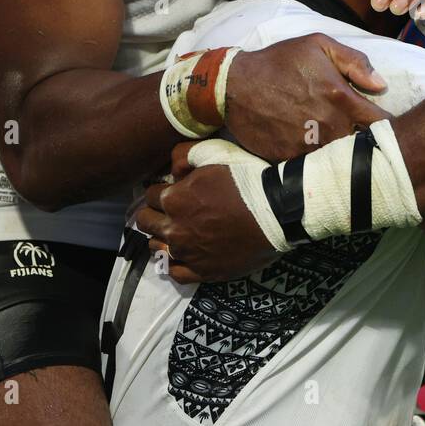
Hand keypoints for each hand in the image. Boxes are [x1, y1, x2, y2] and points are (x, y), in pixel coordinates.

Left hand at [136, 141, 279, 282]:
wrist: (278, 212)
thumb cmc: (247, 179)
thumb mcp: (215, 153)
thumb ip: (184, 155)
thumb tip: (170, 168)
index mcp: (174, 199)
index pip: (149, 195)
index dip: (161, 190)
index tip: (173, 190)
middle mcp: (174, 229)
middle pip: (146, 222)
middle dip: (154, 213)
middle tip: (170, 210)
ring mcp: (187, 253)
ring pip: (156, 247)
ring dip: (162, 237)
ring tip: (178, 231)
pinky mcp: (203, 272)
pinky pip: (175, 272)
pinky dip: (174, 262)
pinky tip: (183, 255)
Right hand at [224, 33, 389, 161]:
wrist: (233, 86)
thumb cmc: (279, 62)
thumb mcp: (318, 45)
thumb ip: (354, 62)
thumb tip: (381, 85)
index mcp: (341, 98)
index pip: (380, 121)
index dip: (389, 126)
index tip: (390, 127)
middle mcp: (328, 126)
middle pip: (363, 145)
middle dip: (369, 143)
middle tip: (369, 141)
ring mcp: (308, 146)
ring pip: (339, 159)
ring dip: (345, 156)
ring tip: (344, 149)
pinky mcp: (289, 159)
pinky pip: (313, 166)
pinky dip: (319, 163)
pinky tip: (319, 155)